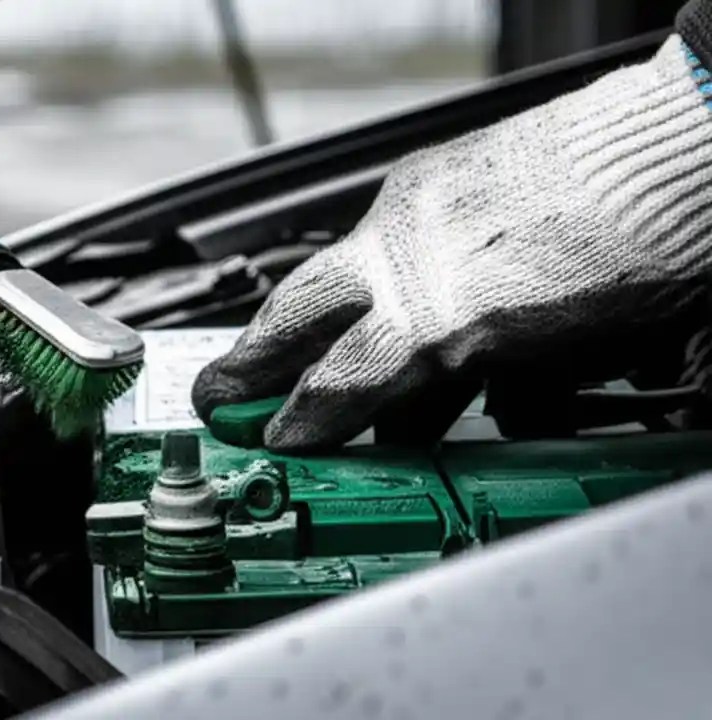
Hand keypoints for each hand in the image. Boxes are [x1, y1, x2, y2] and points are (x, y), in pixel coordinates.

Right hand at [193, 35, 711, 451]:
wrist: (688, 139)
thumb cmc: (657, 250)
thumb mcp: (578, 358)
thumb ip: (502, 392)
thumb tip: (475, 413)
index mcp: (449, 317)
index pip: (339, 386)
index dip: (295, 423)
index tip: (270, 441)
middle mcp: (410, 257)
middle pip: (296, 318)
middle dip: (248, 361)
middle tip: (215, 393)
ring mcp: (412, 207)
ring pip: (329, 276)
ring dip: (308, 324)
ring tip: (290, 357)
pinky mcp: (427, 173)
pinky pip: (373, 236)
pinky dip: (367, 276)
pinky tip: (383, 297)